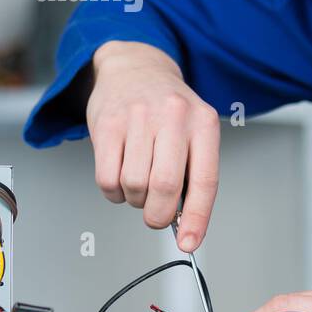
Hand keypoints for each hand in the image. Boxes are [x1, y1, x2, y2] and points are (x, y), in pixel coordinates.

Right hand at [85, 40, 219, 252]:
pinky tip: (119, 176)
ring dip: (134, 199)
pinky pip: (107, 179)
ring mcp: (138, 117)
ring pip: (133, 185)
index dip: (197, 219)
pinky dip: (113, 192)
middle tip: (155, 215)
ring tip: (138, 183)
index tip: (189, 243)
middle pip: (164, 187)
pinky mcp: (107, 123)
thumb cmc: (167, 109)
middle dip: (158, 214)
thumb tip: (185, 225)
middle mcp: (173, 116)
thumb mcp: (194, 130)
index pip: (205, 181)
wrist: (134, 67)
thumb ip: (193, 173)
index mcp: (203, 122)